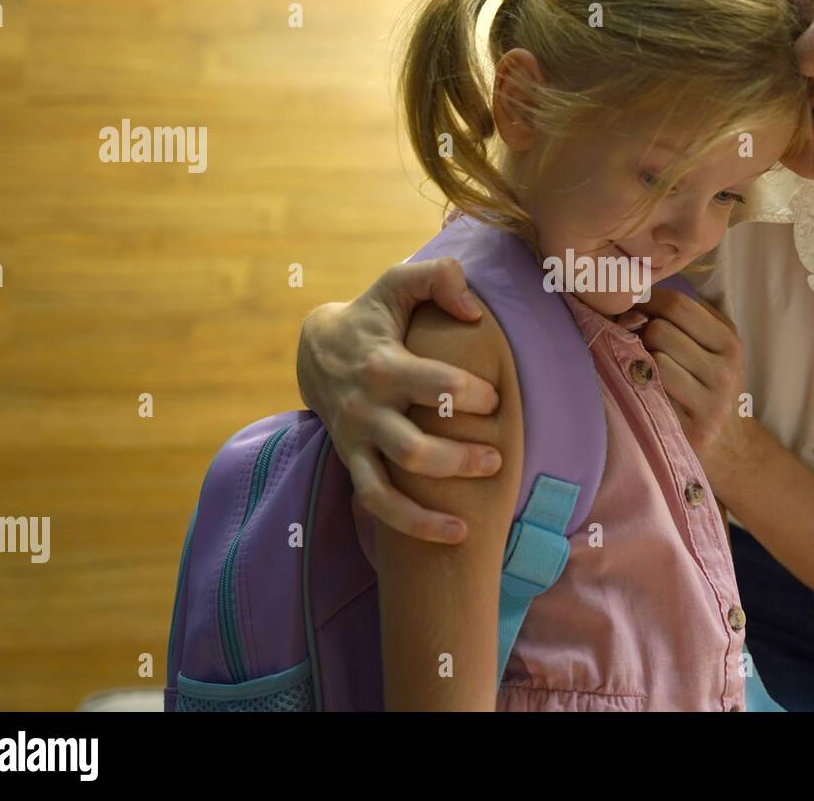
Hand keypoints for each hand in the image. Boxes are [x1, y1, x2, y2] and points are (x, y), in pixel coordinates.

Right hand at [297, 258, 503, 543]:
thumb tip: (474, 309)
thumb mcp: (398, 282)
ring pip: (386, 489)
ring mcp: (356, 440)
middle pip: (411, 449)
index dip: (467, 393)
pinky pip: (375, 504)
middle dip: (457, 460)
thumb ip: (438, 278)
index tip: (496, 397)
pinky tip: (451, 535)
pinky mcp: (352, 462)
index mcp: (382, 363)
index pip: (428, 383)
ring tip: (469, 524)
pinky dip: (409, 526)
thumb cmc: (375, 314)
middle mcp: (366, 409)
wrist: (316, 349)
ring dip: (426, 513)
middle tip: (497, 457)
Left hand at [638, 289, 757, 492]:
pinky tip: (645, 391)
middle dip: (640, 333)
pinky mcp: (691, 430)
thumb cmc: (713, 388)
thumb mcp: (717, 349)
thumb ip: (690, 318)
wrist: (733, 448)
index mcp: (730, 343)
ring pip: (654, 360)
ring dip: (640, 361)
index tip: (635, 310)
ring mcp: (709, 404)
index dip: (648, 302)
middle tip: (636, 344)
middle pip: (660, 330)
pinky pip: (652, 394)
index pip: (678, 305)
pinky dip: (642, 387)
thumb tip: (641, 294)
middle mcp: (724, 372)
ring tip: (643, 369)